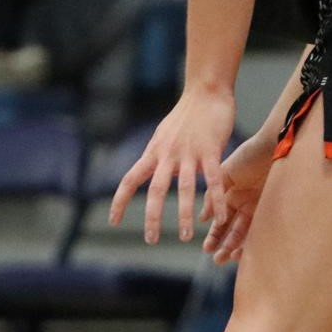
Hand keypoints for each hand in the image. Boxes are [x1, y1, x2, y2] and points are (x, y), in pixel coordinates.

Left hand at [110, 86, 234, 244]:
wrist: (205, 91)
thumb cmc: (186, 115)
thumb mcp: (164, 136)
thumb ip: (159, 155)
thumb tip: (150, 169)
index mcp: (154, 152)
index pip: (130, 179)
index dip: (120, 201)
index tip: (113, 221)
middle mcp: (167, 154)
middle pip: (156, 189)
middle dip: (153, 216)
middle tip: (151, 240)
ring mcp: (189, 152)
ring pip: (184, 188)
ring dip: (186, 215)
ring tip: (187, 237)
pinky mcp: (211, 150)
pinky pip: (213, 180)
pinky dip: (215, 200)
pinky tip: (218, 218)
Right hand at [202, 129, 275, 263]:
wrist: (278, 145)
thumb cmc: (250, 154)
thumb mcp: (225, 173)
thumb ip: (214, 195)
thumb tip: (203, 218)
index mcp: (232, 192)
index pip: (222, 218)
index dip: (215, 233)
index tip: (207, 247)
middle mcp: (247, 202)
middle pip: (233, 229)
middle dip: (224, 244)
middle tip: (216, 259)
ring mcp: (262, 206)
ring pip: (247, 233)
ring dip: (236, 246)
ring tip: (227, 259)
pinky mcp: (277, 209)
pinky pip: (263, 230)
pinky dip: (254, 242)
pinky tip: (244, 252)